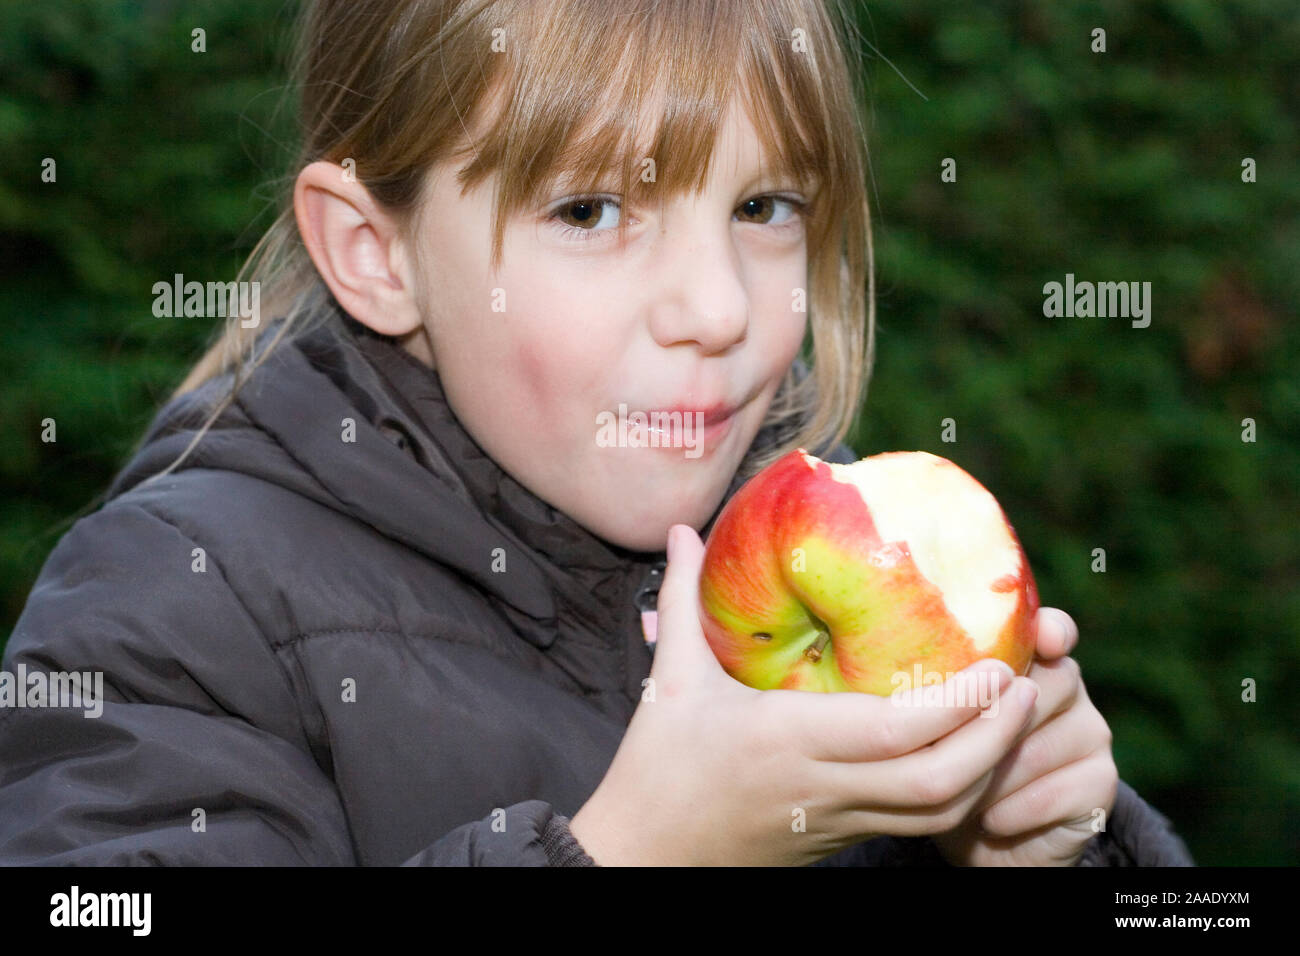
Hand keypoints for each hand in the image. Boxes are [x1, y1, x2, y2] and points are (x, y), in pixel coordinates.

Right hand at [568, 524, 1039, 865]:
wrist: (644, 857)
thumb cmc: (656, 768)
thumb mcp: (669, 680)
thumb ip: (682, 600)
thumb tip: (683, 531)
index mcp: (788, 740)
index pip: (897, 732)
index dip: (961, 705)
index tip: (998, 665)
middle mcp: (824, 787)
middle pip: (940, 783)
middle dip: (997, 739)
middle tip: (1026, 686)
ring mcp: (837, 821)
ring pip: (940, 815)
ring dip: (988, 769)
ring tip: (1010, 716)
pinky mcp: (839, 840)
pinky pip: (916, 825)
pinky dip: (957, 791)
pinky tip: (969, 753)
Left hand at [932, 608, 1118, 865]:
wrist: (982, 834)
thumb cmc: (945, 761)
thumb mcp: (928, 719)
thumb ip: (928, 687)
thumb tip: (888, 667)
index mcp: (1027, 657)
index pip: (1050, 629)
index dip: (1048, 631)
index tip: (1041, 642)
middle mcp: (1067, 686)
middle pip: (1037, 690)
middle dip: (983, 728)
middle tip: (941, 753)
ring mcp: (1091, 732)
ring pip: (1036, 747)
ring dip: (989, 777)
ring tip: (956, 795)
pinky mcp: (1100, 782)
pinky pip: (1052, 791)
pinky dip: (1012, 809)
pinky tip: (989, 820)